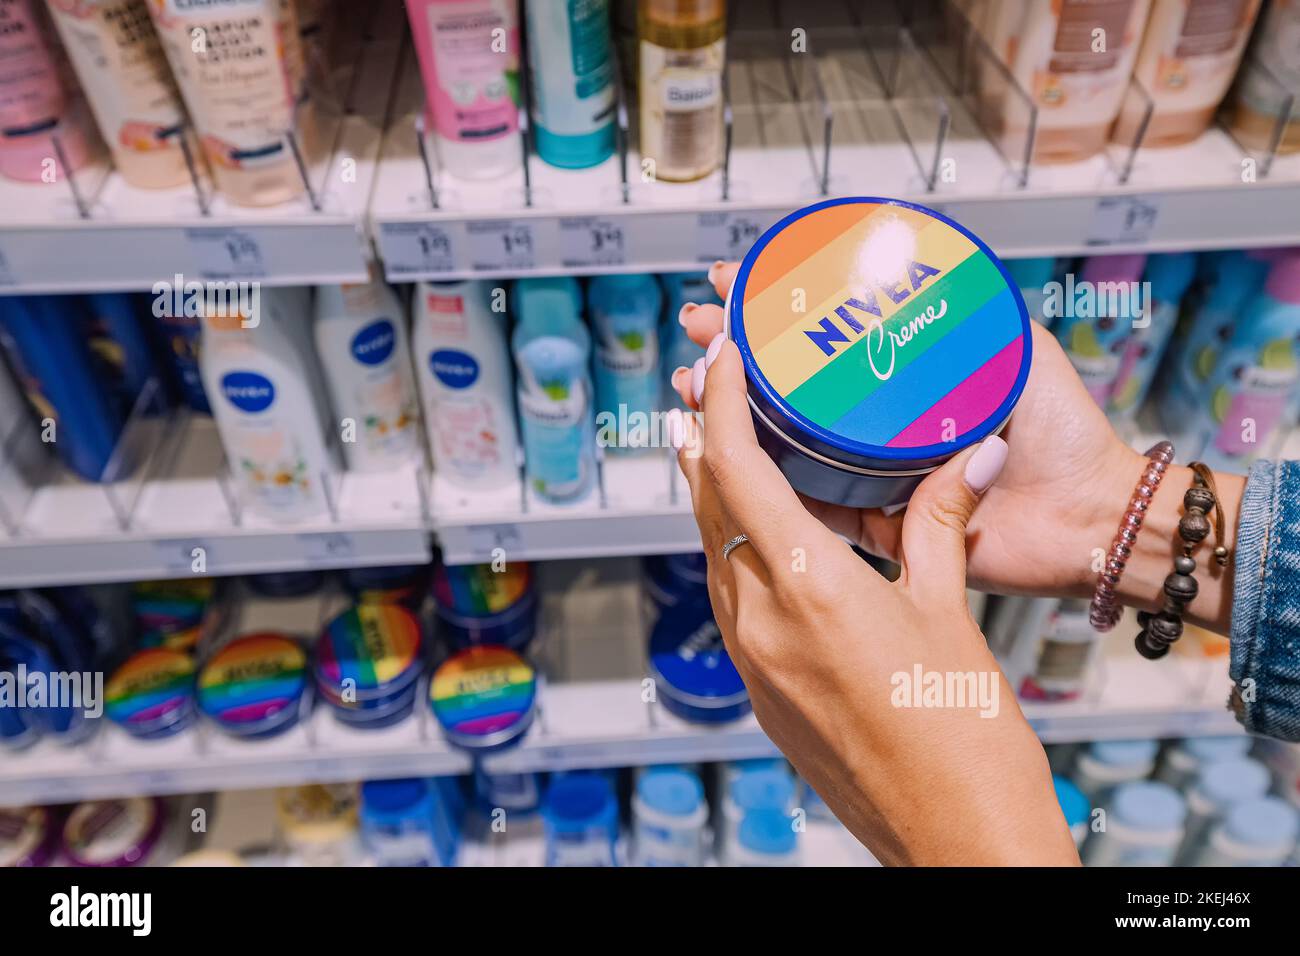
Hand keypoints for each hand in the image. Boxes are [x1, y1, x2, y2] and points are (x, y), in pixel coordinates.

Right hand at [671, 263, 1143, 600]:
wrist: (1091, 520)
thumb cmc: (1066, 436)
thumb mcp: (1020, 352)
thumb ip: (979, 312)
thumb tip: (929, 256)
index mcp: (909, 385)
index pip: (829, 339)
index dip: (777, 310)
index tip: (732, 281)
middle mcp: (884, 429)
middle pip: (793, 390)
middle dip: (736, 358)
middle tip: (696, 331)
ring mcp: (876, 479)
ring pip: (788, 447)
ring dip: (734, 416)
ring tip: (694, 385)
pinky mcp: (880, 530)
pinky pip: (815, 508)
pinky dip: (770, 486)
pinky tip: (727, 455)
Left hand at [672, 318, 1078, 864]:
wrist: (956, 837)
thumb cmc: (965, 735)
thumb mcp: (951, 613)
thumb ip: (940, 525)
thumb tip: (964, 456)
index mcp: (809, 589)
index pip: (733, 468)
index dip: (718, 402)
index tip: (722, 359)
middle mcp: (761, 623)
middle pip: (707, 506)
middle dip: (704, 438)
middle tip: (713, 386)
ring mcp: (751, 662)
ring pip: (711, 553)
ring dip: (712, 495)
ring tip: (725, 445)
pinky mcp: (759, 693)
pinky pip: (728, 600)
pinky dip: (733, 551)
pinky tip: (759, 536)